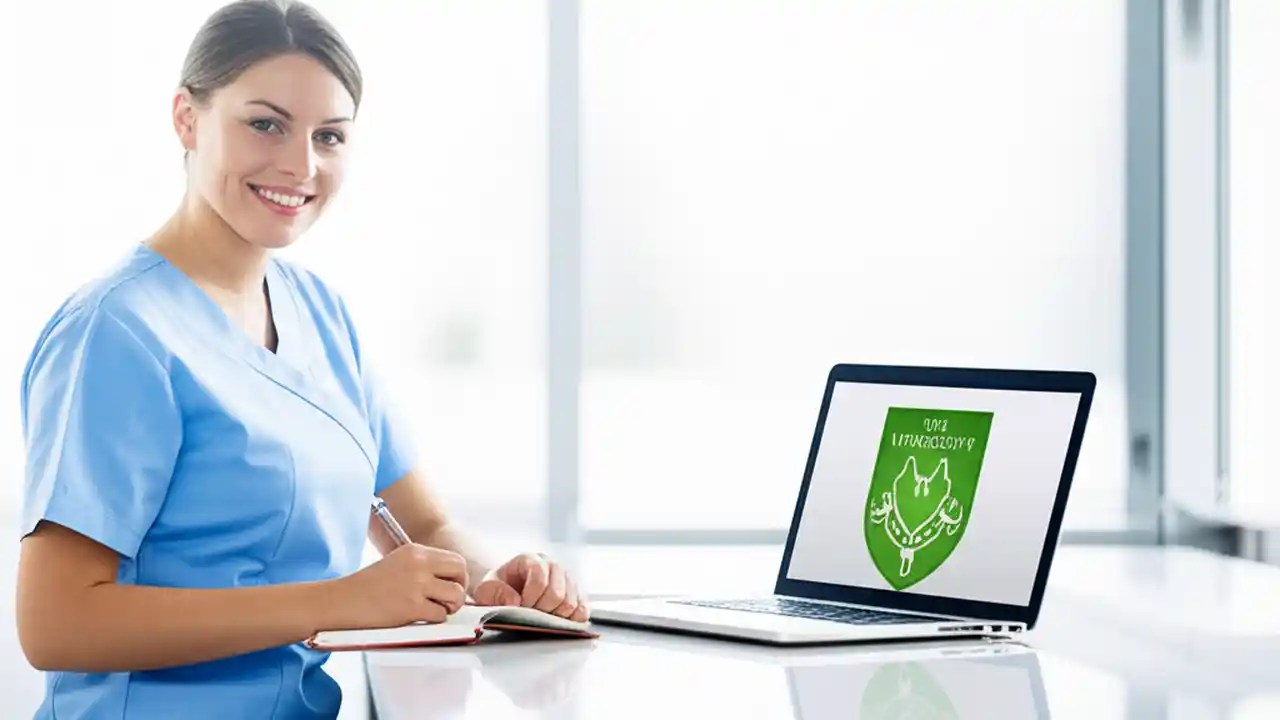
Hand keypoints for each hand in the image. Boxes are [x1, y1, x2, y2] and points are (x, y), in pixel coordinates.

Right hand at [326, 544, 468, 628]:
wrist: (343, 601)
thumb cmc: (366, 587)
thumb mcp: (397, 563)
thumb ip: (422, 566)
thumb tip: (448, 579)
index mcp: (416, 551)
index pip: (455, 559)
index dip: (457, 576)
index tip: (450, 587)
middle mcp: (419, 563)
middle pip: (461, 572)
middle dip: (460, 588)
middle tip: (448, 601)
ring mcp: (416, 584)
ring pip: (456, 595)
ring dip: (449, 607)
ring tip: (435, 610)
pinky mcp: (412, 606)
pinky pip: (440, 615)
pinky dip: (434, 619)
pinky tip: (420, 617)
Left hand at [470, 552, 588, 621]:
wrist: (508, 593)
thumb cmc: (497, 591)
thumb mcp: (486, 590)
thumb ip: (495, 593)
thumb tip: (515, 602)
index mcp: (531, 560)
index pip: (540, 578)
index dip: (530, 598)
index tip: (520, 607)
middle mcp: (553, 566)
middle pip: (558, 594)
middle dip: (542, 610)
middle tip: (530, 615)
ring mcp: (568, 579)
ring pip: (571, 603)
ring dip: (555, 617)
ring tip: (541, 617)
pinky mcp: (578, 594)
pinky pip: (583, 611)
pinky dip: (571, 621)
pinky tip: (556, 621)